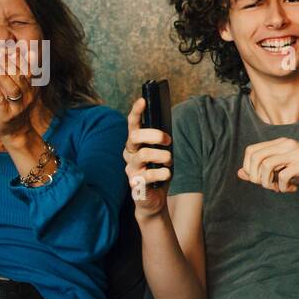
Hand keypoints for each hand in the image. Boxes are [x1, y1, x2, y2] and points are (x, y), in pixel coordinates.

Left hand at [0, 39, 39, 139]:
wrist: (16, 132)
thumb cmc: (17, 107)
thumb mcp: (24, 89)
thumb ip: (23, 72)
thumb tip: (26, 52)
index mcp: (33, 88)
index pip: (28, 69)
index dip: (20, 57)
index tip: (11, 45)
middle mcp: (28, 96)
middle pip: (20, 76)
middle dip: (9, 62)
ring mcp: (18, 106)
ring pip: (13, 88)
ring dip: (3, 74)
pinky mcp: (7, 114)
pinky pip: (1, 101)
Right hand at [124, 97, 173, 218]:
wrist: (154, 199)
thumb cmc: (159, 172)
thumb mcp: (162, 154)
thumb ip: (161, 143)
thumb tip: (167, 130)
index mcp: (135, 144)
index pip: (133, 124)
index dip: (136, 112)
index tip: (143, 100)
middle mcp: (129, 154)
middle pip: (134, 136)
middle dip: (153, 134)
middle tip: (168, 140)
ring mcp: (130, 169)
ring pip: (142, 155)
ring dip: (161, 156)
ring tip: (169, 160)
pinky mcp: (135, 185)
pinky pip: (146, 176)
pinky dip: (160, 174)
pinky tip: (166, 174)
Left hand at [237, 138, 298, 193]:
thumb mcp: (284, 170)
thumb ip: (263, 170)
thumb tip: (240, 173)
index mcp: (280, 142)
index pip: (251, 151)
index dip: (249, 168)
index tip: (260, 180)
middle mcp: (287, 143)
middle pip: (256, 158)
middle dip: (257, 177)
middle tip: (269, 186)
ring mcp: (296, 152)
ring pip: (266, 166)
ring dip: (268, 183)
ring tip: (278, 189)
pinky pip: (284, 176)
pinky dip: (284, 187)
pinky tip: (292, 189)